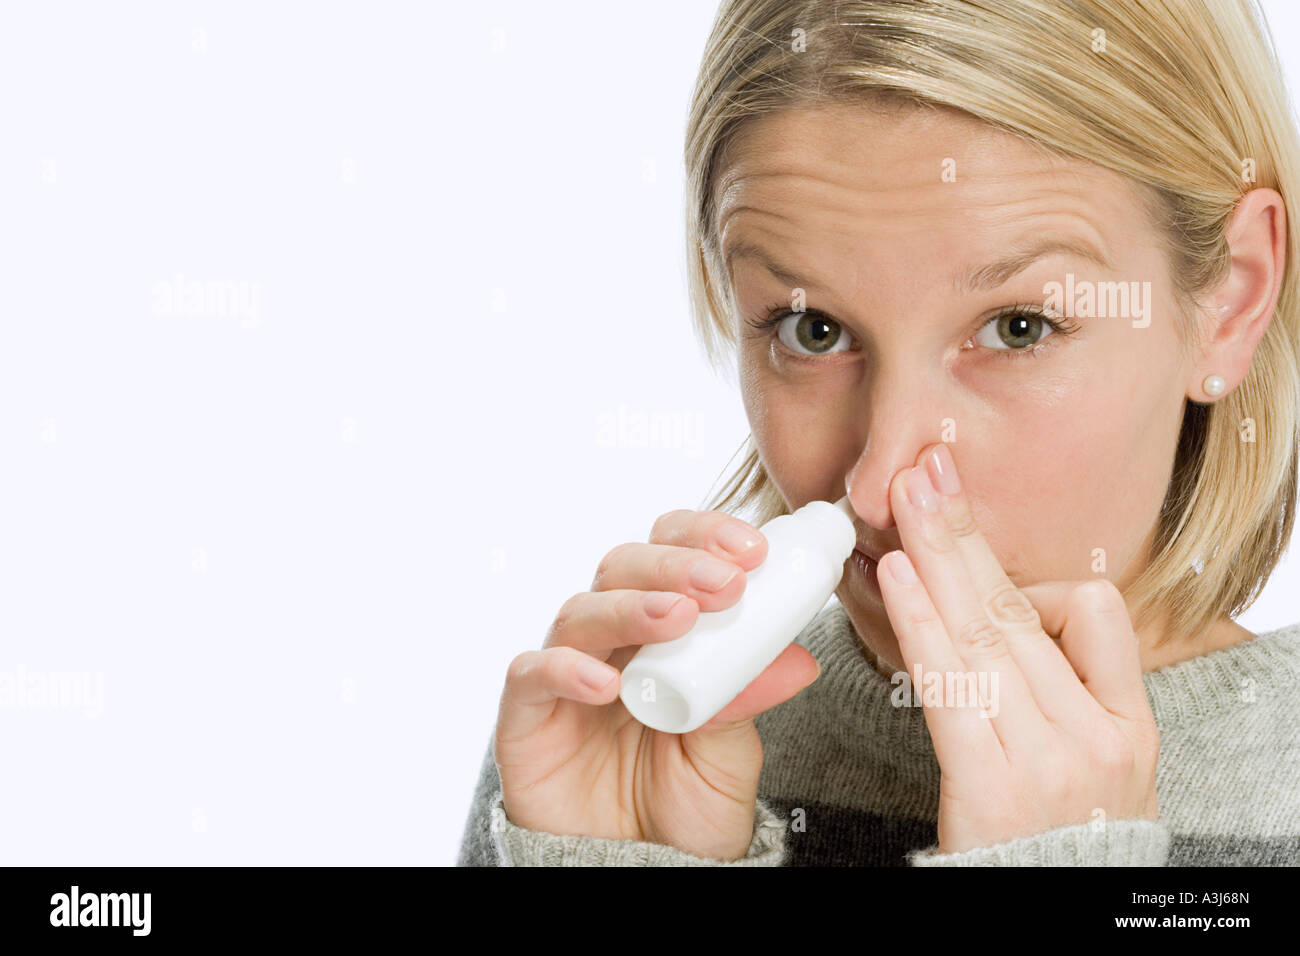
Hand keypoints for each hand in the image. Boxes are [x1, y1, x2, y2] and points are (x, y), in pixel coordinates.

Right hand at [494, 508, 820, 860]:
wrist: (639, 876)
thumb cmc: (681, 806)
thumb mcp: (729, 752)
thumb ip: (747, 699)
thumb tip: (799, 659)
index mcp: (661, 631)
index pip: (673, 556)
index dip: (705, 538)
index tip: (753, 548)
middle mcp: (610, 640)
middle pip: (623, 567)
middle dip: (674, 564)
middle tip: (723, 582)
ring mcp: (565, 673)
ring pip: (582, 611)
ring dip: (630, 605)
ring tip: (676, 616)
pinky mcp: (526, 714)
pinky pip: (531, 674)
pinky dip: (565, 669)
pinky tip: (607, 683)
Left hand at [874, 442, 1159, 853]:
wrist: (1051, 908)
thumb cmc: (1059, 834)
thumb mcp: (1093, 760)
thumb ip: (1058, 686)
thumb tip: (988, 601)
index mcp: (1127, 722)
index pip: (1094, 613)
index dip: (1030, 576)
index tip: (974, 555)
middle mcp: (1095, 735)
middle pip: (1021, 608)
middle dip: (967, 532)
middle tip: (928, 470)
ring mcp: (1047, 760)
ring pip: (985, 633)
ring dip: (938, 558)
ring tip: (905, 501)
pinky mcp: (991, 787)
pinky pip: (952, 686)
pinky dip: (919, 623)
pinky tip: (896, 576)